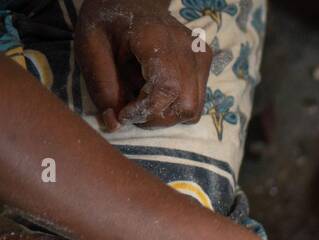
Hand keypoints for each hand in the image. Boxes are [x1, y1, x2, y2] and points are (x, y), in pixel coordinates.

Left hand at [75, 0, 212, 130]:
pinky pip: (196, 101)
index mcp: (157, 37)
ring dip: (166, 115)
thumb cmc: (107, 22)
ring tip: (143, 102)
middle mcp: (188, 47)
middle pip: (184, 104)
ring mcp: (200, 55)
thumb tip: (115, 124)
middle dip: (155, 118)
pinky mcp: (205, 61)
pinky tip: (156, 92)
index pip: (166, 89)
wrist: (132, 0)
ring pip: (193, 108)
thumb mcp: (90, 48)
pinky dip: (175, 106)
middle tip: (131, 110)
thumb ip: (101, 86)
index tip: (123, 114)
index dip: (146, 110)